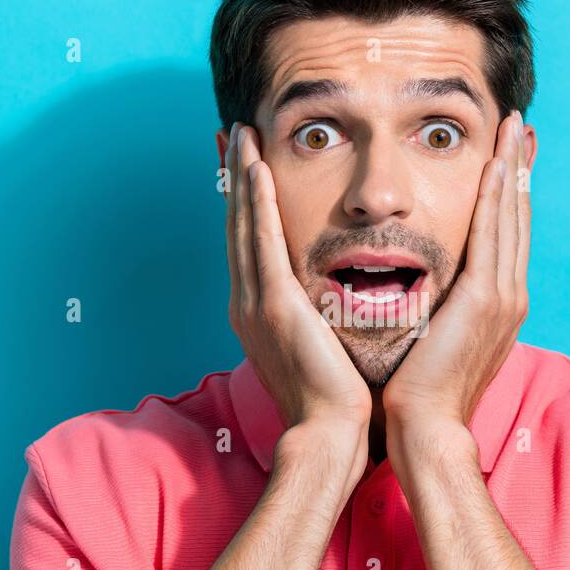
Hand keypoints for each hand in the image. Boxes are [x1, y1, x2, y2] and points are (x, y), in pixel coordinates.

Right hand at [222, 122, 372, 438]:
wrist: (330, 434)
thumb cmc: (336, 400)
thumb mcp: (323, 348)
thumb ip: (321, 318)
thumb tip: (336, 302)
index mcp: (260, 313)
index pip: (251, 244)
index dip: (246, 202)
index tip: (247, 165)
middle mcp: (248, 302)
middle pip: (238, 226)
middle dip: (234, 178)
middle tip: (232, 134)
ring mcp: (255, 302)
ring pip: (244, 225)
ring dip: (241, 177)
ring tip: (241, 135)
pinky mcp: (273, 305)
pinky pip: (261, 242)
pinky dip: (256, 203)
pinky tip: (256, 170)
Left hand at [382, 109, 530, 437]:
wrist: (426, 430)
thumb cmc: (419, 394)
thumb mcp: (434, 342)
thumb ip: (438, 313)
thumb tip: (425, 295)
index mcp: (497, 306)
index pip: (505, 236)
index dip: (509, 193)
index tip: (509, 157)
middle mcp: (509, 296)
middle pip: (517, 218)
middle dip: (520, 169)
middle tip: (520, 126)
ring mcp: (502, 298)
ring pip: (510, 219)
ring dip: (513, 169)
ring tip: (514, 129)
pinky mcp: (484, 301)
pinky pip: (491, 238)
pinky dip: (496, 199)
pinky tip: (497, 167)